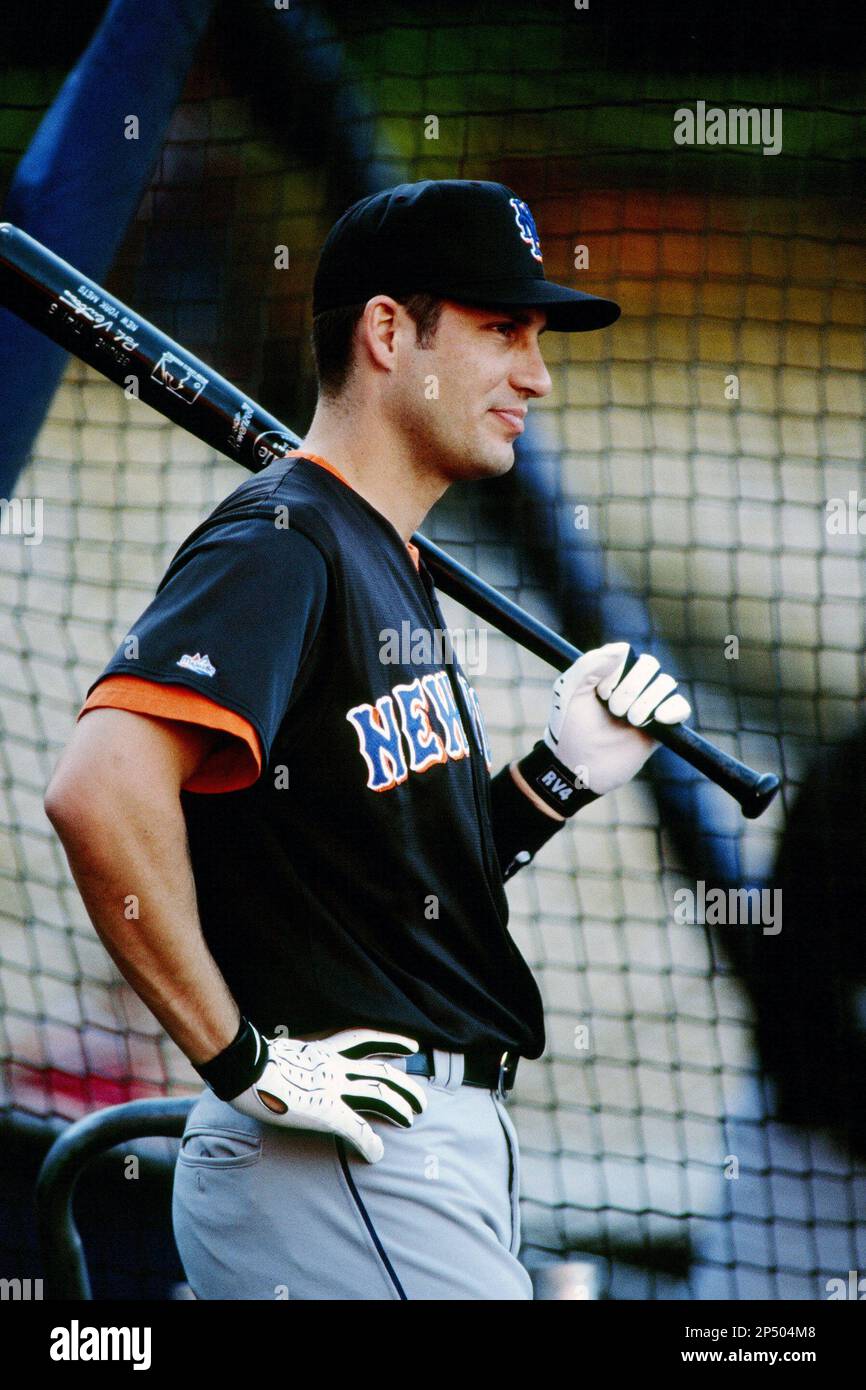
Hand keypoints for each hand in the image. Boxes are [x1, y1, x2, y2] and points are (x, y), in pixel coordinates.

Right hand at [228, 1027, 426, 1162]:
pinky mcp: (324, 1111)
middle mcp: (332, 1066)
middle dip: (404, 1085)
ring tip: (413, 1118)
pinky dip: (368, 1141)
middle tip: (421, 1099)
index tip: (411, 1046)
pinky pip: (355, 1128)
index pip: (363, 1040)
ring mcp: (331, 1087)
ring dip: (398, 1106)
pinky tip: (377, 1154)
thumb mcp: (278, 1051)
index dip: (390, 1041)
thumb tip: (282, 1062)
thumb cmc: (249, 1059)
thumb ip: (292, 1057)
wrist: (242, 1066)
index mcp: (321, 1051)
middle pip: (380, 1071)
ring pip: (377, 1093)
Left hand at [545, 642, 690, 795]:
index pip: (627, 653)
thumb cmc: (569, 727)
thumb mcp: (570, 691)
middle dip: (631, 688)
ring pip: (666, 684)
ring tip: (630, 721)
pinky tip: (658, 719)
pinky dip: (673, 710)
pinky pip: (680, 708)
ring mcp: (647, 704)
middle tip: (613, 710)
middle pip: (650, 666)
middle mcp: (630, 684)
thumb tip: (622, 649)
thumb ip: (589, 664)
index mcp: (609, 671)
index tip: (601, 694)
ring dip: (647, 702)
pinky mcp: (660, 727)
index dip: (617, 672)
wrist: (578, 766)